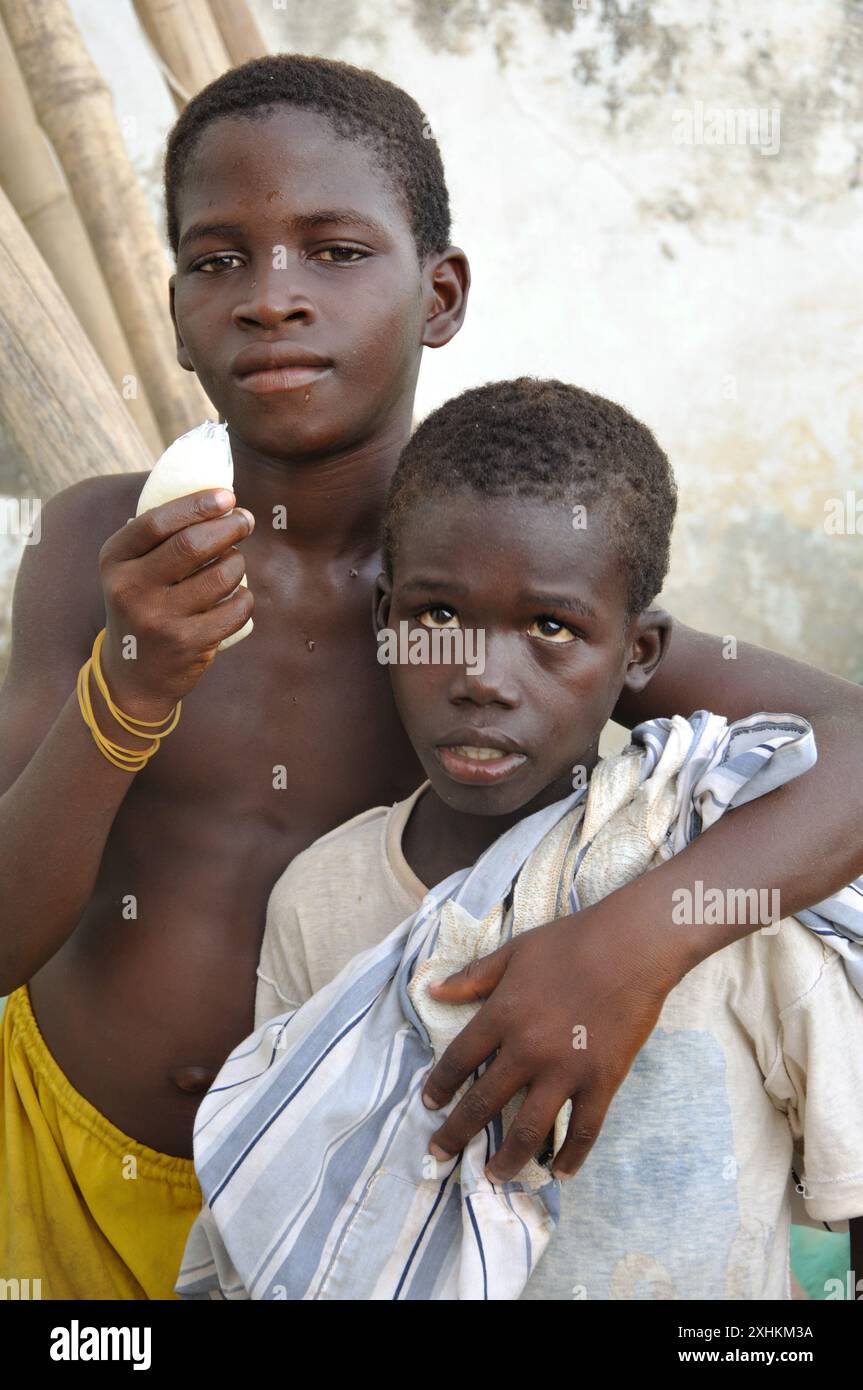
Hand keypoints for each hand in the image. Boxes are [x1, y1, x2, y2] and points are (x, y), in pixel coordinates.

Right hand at [97, 489, 254, 719]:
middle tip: (245, 520)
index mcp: (114, 560)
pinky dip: (244, 598)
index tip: (227, 496)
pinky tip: (238, 597)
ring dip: (238, 563)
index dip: (197, 505)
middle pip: (192, 545)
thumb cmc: (142, 605)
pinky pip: (235, 609)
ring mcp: (158, 619)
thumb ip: (158, 535)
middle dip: (229, 527)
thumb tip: (214, 495)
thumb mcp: (131, 570)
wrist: (133, 675)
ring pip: (221, 575)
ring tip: (235, 563)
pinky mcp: (187, 644)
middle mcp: (130, 589)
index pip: (157, 521)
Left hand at [421, 901, 678, 1180]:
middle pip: (482, 1103)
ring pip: (528, 1129)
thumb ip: (472, 977)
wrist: (632, 945)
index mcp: (502, 1014)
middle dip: (456, 1134)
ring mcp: (566, 1069)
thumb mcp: (514, 952)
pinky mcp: (602, 1080)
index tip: (429, 1105)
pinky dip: (570, 1156)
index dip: (439, 1086)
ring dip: (507, 1159)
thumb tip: (432, 990)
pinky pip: (583, 1129)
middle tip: (439, 1154)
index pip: (459, 1060)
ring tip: (494, 1177)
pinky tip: (558, 1172)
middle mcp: (527, 1049)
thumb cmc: (570, 942)